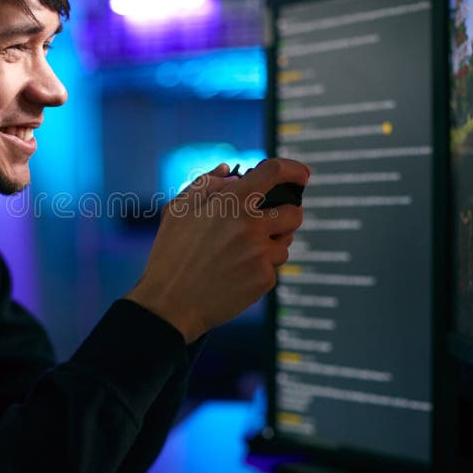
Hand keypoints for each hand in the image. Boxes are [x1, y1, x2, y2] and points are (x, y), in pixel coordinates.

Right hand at [125, 157, 310, 342]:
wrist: (170, 304)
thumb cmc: (170, 255)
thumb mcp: (177, 210)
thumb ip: (205, 184)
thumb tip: (231, 173)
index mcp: (231, 202)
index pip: (274, 173)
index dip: (294, 169)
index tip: (302, 175)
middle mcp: (250, 225)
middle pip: (294, 213)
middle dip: (288, 215)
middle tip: (273, 221)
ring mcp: (260, 254)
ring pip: (285, 243)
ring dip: (271, 244)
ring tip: (242, 254)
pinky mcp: (264, 279)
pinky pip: (273, 268)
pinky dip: (260, 268)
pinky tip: (236, 274)